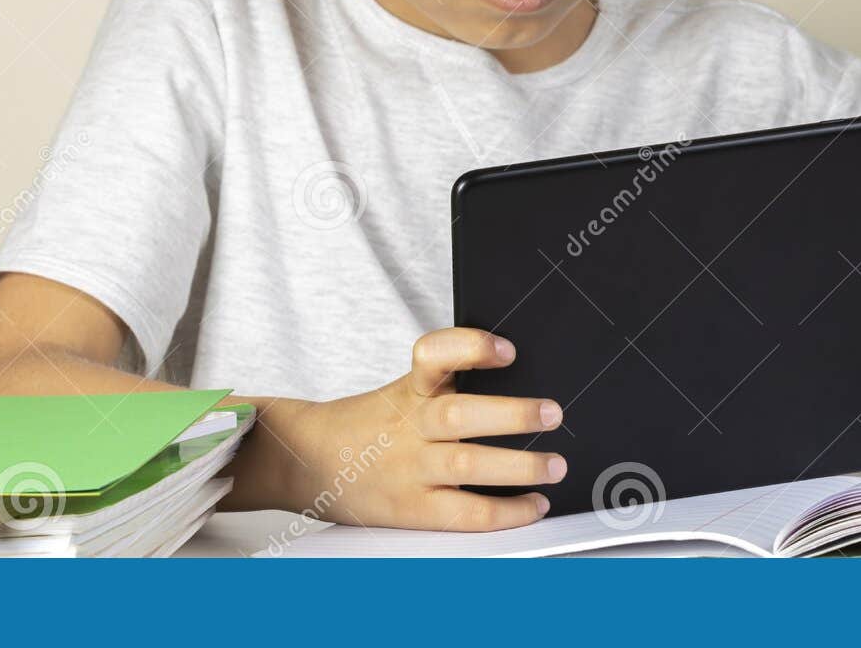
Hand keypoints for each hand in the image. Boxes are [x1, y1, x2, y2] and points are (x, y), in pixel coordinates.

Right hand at [260, 327, 565, 529]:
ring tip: (554, 465)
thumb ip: (446, 386)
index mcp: (409, 390)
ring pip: (467, 465)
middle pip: (460, 414)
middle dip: (512, 414)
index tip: (506, 349)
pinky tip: (532, 505)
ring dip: (519, 467)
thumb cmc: (365, 425)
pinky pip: (464, 512)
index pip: (434, 355)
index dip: (470, 348)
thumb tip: (518, 377)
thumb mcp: (400, 392)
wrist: (306, 460)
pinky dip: (504, 512)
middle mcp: (409, 425)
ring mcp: (410, 468)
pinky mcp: (412, 508)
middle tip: (552, 412)